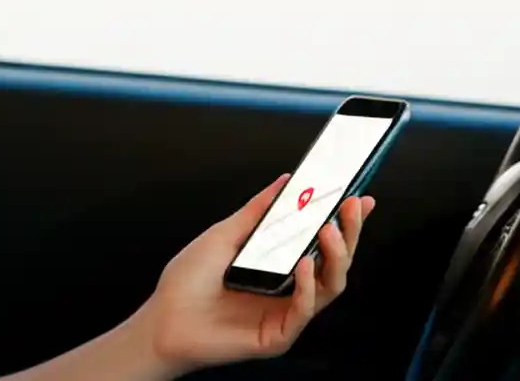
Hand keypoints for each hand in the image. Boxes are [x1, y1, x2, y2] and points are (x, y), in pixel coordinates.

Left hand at [137, 174, 374, 376]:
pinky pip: (303, 311)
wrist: (162, 319)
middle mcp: (288, 291)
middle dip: (349, 234)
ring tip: (328, 230)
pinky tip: (303, 265)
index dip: (344, 224)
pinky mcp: (278, 337)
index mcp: (279, 267)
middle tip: (350, 208)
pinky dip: (307, 287)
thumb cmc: (187, 282)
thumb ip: (258, 212)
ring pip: (329, 287)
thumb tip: (285, 183)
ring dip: (334, 256)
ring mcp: (285, 315)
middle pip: (334, 264)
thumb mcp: (224, 235)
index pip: (321, 244)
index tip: (358, 199)